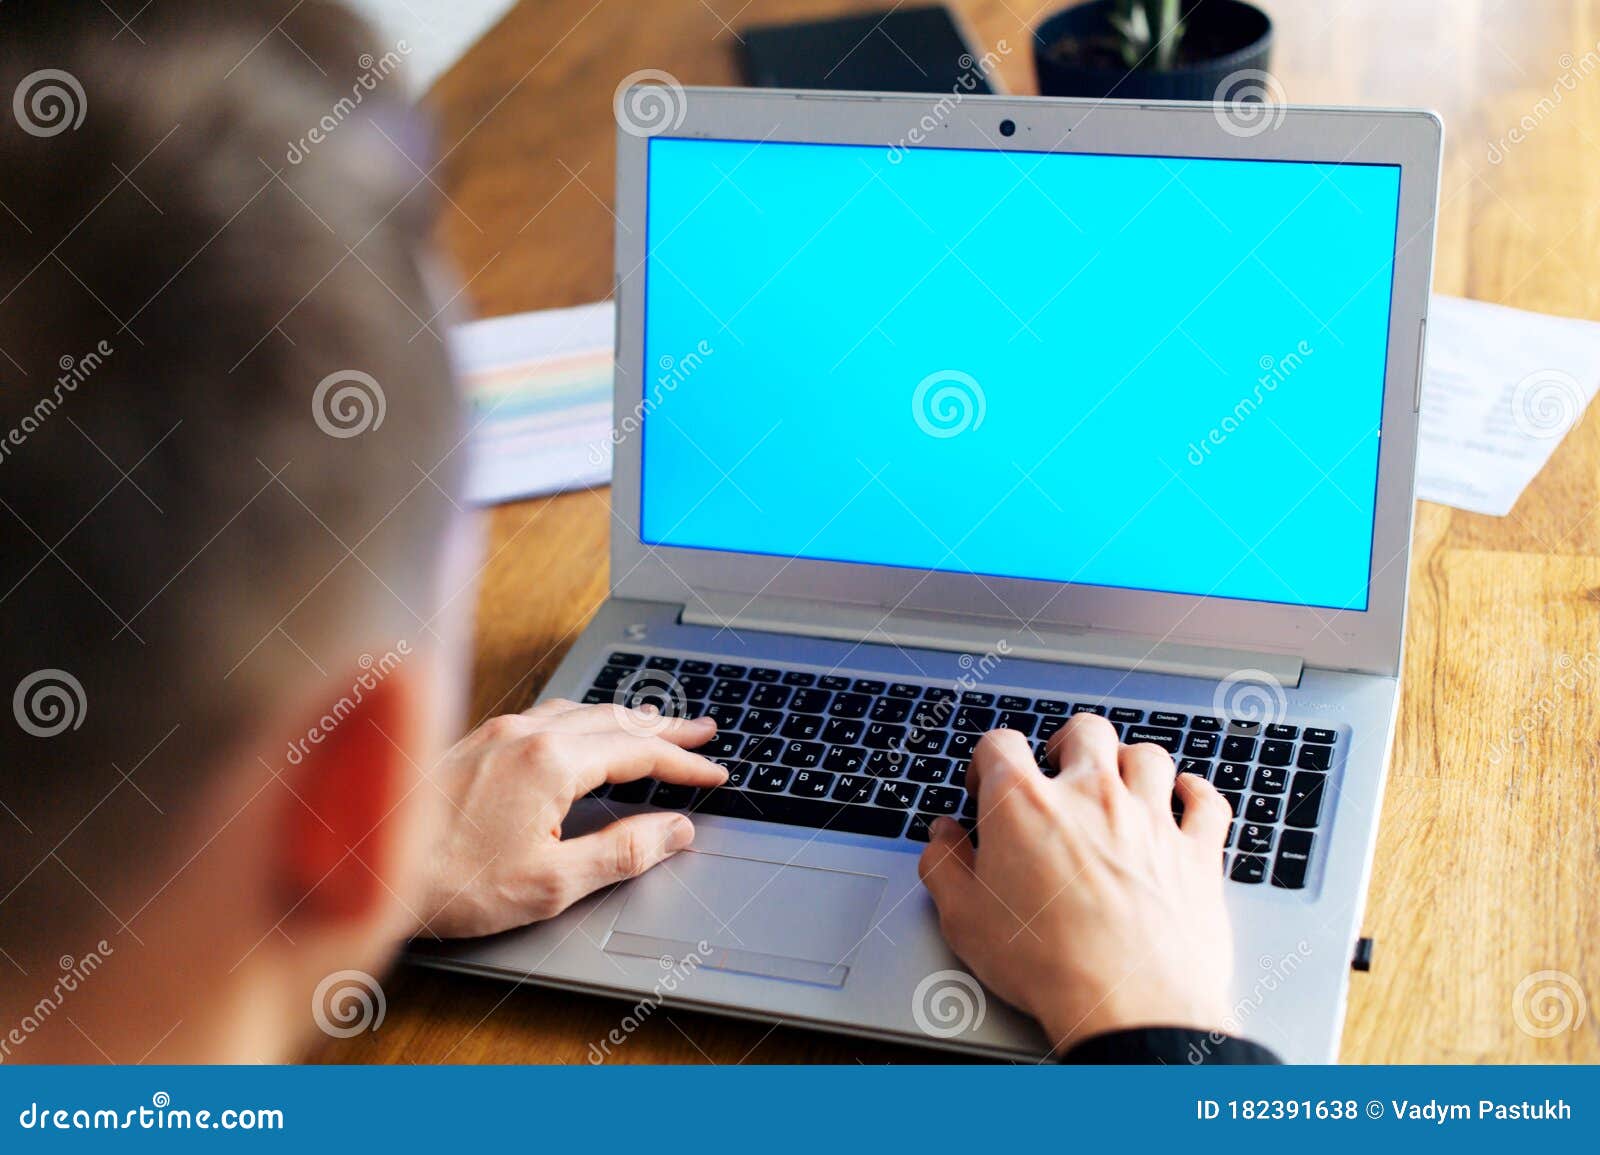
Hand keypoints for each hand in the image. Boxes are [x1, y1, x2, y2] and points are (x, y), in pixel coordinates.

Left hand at [417, 700, 725, 937]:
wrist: (363, 863)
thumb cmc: (448, 882)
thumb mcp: (551, 883)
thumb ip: (623, 852)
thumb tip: (675, 830)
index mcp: (550, 761)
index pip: (639, 752)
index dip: (685, 763)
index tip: (716, 773)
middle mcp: (524, 732)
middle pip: (614, 719)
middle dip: (665, 726)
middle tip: (704, 730)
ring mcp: (494, 730)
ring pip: (579, 710)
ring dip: (625, 716)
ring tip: (654, 724)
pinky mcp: (471, 739)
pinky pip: (546, 713)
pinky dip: (584, 717)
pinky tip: (581, 729)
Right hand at [918, 714, 1233, 1052]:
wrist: (1131, 1005)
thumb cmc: (1048, 965)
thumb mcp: (965, 920)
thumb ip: (945, 867)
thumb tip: (942, 838)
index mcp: (1025, 805)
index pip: (1001, 743)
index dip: (989, 761)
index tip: (988, 787)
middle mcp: (1091, 796)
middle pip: (1085, 730)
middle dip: (1067, 744)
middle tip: (1058, 772)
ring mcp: (1150, 819)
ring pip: (1148, 755)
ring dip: (1130, 762)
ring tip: (1119, 782)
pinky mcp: (1196, 851)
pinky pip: (1207, 800)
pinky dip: (1196, 792)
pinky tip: (1185, 796)